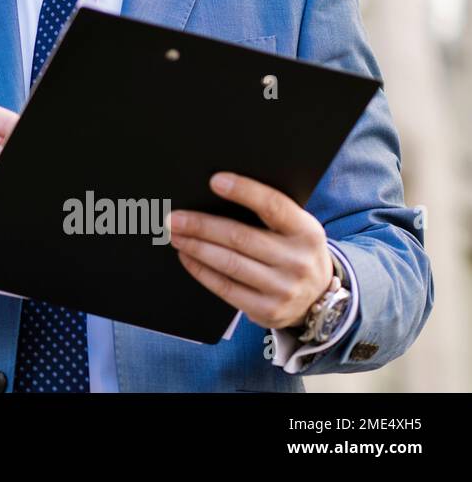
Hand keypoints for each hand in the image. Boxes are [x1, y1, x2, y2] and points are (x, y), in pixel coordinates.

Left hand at [168, 172, 334, 330]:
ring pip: (229, 263)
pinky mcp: (268, 310)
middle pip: (240, 237)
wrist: (318, 298)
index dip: (244, 191)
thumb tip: (216, 190)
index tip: (215, 181)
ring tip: (174, 235)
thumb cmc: (293, 251)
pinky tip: (187, 256)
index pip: (274, 206)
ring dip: (195, 247)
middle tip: (173, 217)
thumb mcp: (295, 229)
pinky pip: (225, 287)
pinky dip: (201, 270)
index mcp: (307, 231)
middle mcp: (298, 261)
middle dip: (201, 225)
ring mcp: (284, 289)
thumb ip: (269, 213)